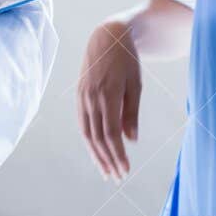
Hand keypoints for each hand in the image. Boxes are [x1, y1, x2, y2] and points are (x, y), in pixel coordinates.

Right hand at [78, 17, 141, 180]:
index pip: (110, 133)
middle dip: (107, 160)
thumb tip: (130, 140)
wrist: (107, 37)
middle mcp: (91, 97)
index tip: (126, 170)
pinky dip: (90, 141)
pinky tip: (97, 151)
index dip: (117, 154)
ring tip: (106, 171)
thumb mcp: (135, 85)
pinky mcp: (79, 96)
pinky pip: (83, 123)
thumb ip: (131, 113)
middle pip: (97, 137)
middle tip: (117, 178)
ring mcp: (82, 97)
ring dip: (96, 155)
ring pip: (87, 133)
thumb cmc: (126, 61)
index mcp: (107, 94)